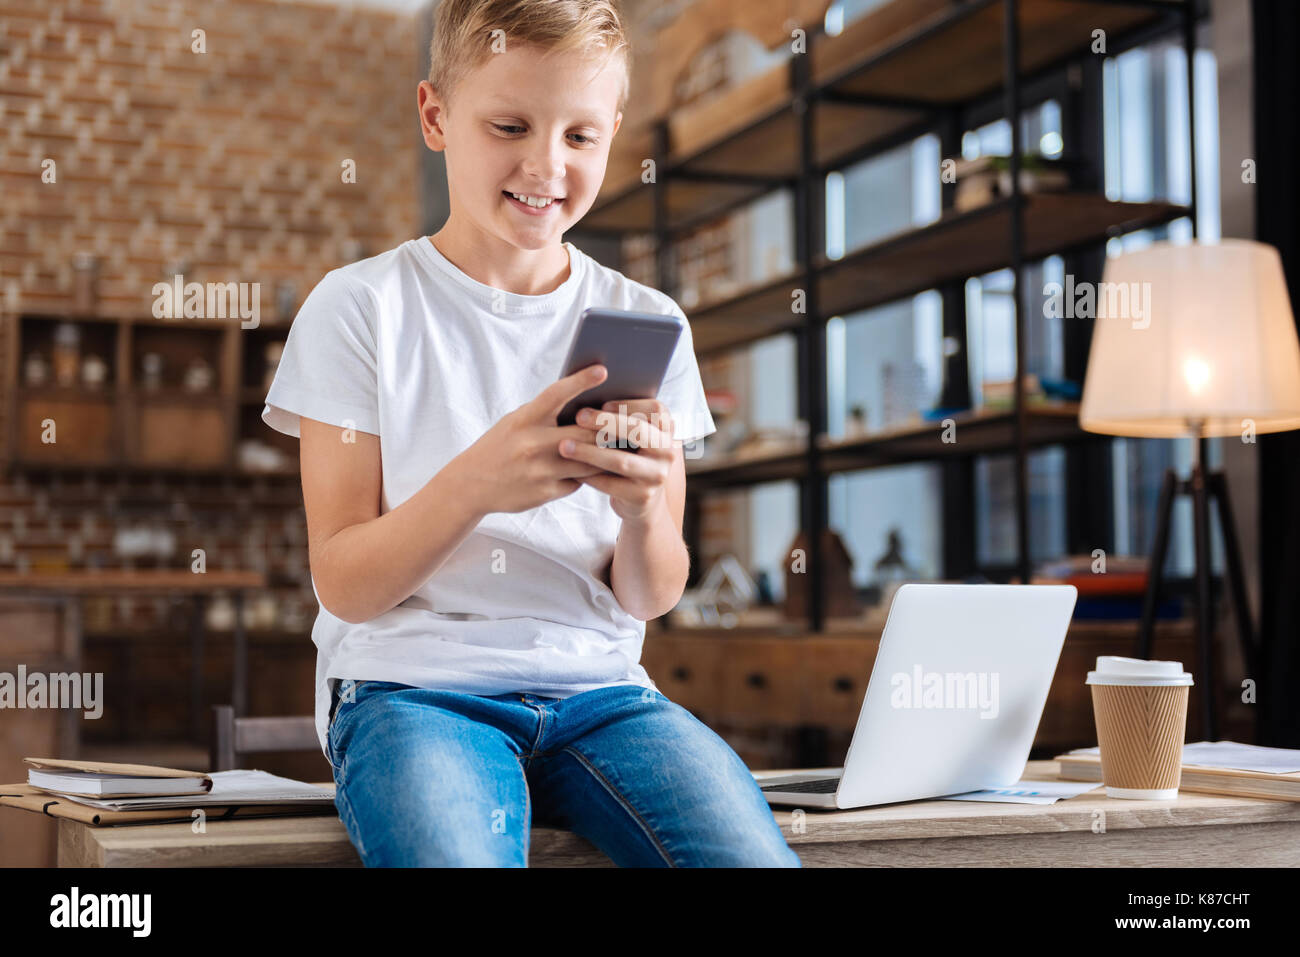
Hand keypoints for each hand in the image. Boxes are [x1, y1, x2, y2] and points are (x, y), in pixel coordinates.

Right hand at [453, 364, 611, 513]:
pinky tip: (588, 470)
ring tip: (619, 448)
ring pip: (587, 461)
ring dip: (603, 455)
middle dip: (607, 430)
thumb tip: (585, 404)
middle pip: (584, 433)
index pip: (556, 394)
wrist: (471, 484)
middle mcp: (532, 443)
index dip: (580, 381)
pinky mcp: (545, 492)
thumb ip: (545, 414)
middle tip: (628, 423)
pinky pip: (578, 482)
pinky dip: (585, 475)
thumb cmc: (500, 446)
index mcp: (525, 419)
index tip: (603, 370)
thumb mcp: (516, 422)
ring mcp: (540, 470)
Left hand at [559, 398, 675, 521]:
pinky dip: (589, 476)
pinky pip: (611, 485)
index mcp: (667, 430)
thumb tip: (587, 399)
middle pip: (638, 431)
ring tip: (565, 446)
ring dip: (590, 452)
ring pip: (621, 461)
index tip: (603, 402)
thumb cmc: (630, 456)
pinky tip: (571, 470)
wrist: (642, 499)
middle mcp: (667, 451)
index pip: (656, 408)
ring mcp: (657, 476)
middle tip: (578, 416)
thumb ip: (620, 419)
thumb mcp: (633, 436)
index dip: (630, 404)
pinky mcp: (642, 497)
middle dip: (606, 422)